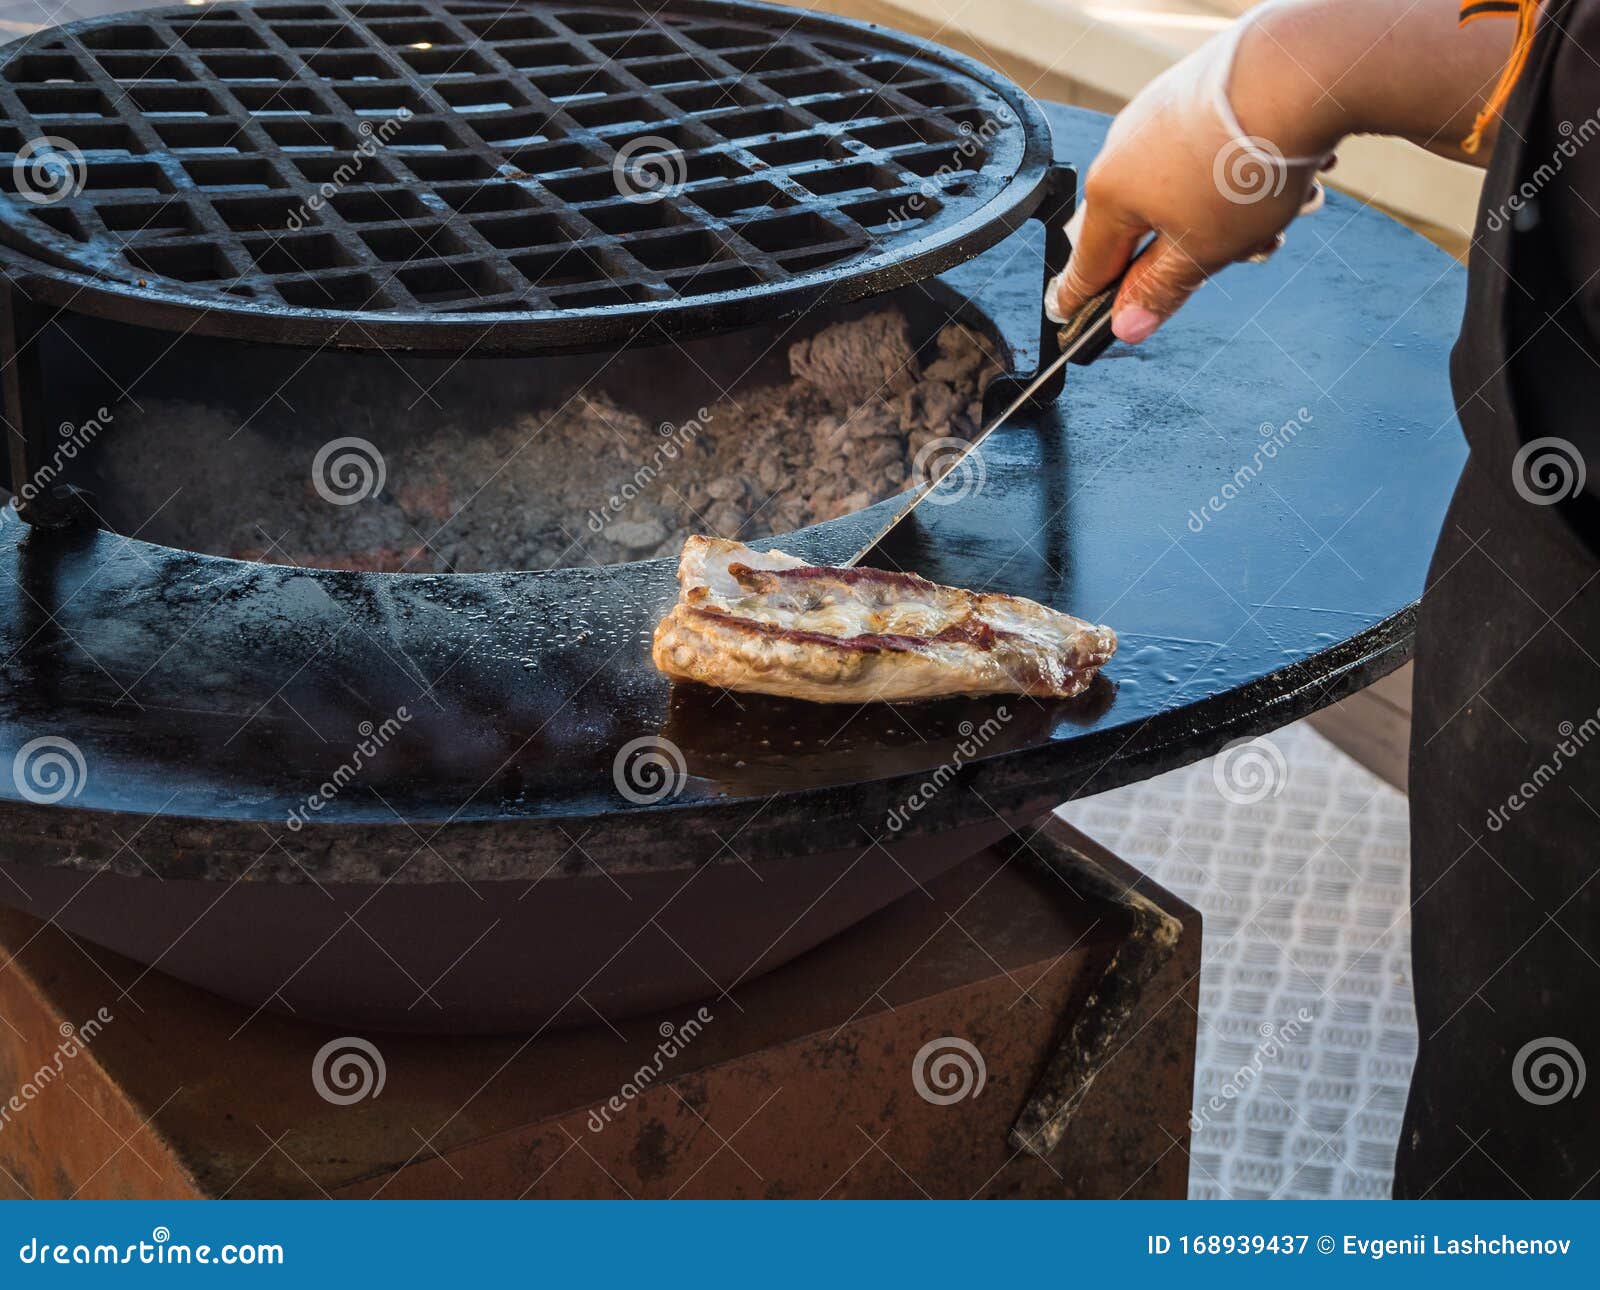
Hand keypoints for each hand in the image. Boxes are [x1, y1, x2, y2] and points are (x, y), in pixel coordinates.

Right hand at [1049, 13, 1332, 343]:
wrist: (1300, 74)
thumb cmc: (1243, 164)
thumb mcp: (1202, 250)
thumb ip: (1159, 291)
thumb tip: (1126, 326)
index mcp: (1111, 193)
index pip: (1087, 265)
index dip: (1082, 300)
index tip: (1069, 318)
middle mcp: (1124, 150)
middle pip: (1143, 227)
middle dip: (1190, 252)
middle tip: (1233, 258)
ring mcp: (1157, 116)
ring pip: (1183, 192)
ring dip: (1229, 216)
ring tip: (1276, 218)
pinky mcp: (1193, 94)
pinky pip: (1205, 154)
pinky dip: (1238, 176)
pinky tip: (1281, 177)